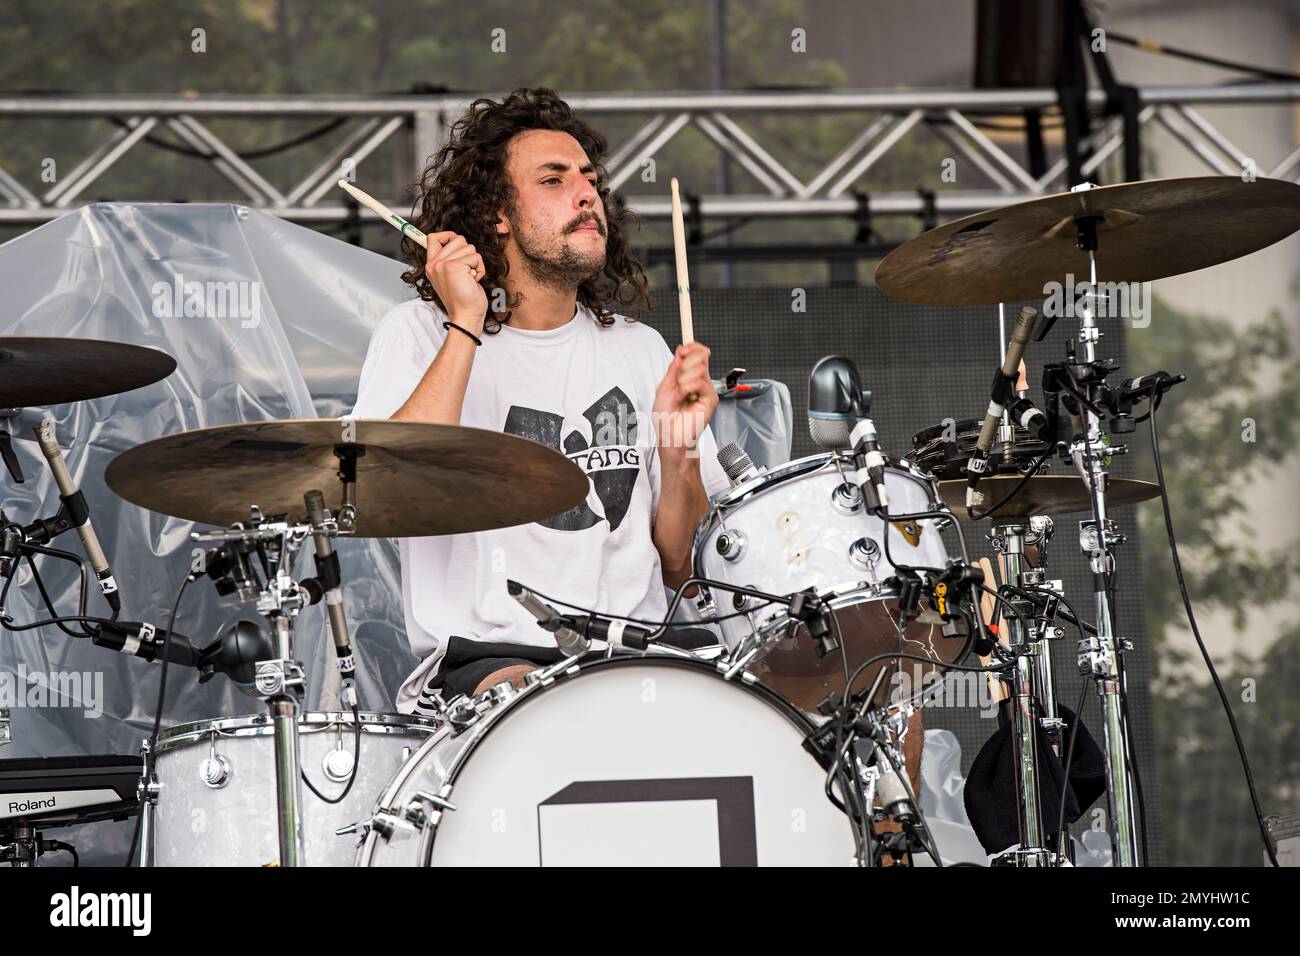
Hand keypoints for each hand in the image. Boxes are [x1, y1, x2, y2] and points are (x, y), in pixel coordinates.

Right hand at [424, 231, 487, 331]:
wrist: (466, 316)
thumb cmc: (464, 298)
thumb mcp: (451, 276)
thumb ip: (450, 259)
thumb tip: (457, 241)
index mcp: (431, 265)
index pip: (432, 237)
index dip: (447, 236)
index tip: (458, 248)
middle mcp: (434, 264)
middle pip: (457, 238)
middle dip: (468, 253)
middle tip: (466, 272)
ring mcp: (443, 265)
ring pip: (469, 247)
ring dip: (475, 263)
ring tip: (469, 278)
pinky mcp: (455, 267)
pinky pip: (476, 257)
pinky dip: (480, 270)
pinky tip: (473, 281)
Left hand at [652, 342, 717, 457]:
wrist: (669, 435)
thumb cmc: (666, 417)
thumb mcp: (664, 387)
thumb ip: (673, 369)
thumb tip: (681, 351)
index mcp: (689, 377)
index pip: (697, 354)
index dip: (692, 347)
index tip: (682, 349)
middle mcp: (700, 381)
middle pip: (701, 355)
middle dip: (685, 363)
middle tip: (677, 380)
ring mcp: (706, 390)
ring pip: (700, 368)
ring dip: (684, 379)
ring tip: (679, 394)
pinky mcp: (711, 399)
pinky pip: (700, 383)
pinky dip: (687, 388)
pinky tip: (684, 398)